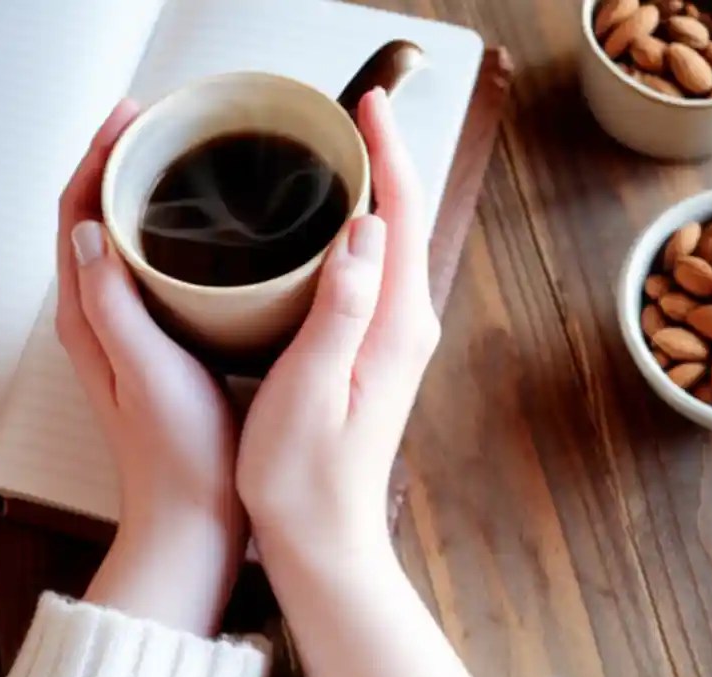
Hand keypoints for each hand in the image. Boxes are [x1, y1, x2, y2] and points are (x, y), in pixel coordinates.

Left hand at [56, 100, 244, 634]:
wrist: (193, 519)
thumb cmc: (175, 452)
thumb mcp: (143, 369)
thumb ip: (112, 302)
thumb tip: (85, 227)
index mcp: (85, 317)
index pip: (73, 214)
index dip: (97, 157)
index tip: (134, 115)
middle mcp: (96, 317)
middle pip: (90, 218)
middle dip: (116, 162)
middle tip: (160, 123)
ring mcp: (125, 330)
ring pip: (119, 241)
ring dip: (137, 192)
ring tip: (177, 156)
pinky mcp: (157, 343)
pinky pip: (150, 269)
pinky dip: (164, 233)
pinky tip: (202, 227)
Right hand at [237, 87, 439, 558]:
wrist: (323, 539)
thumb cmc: (304, 477)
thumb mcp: (312, 388)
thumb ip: (342, 307)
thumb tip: (366, 227)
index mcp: (395, 325)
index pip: (403, 216)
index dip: (388, 152)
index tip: (367, 102)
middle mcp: (406, 323)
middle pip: (405, 219)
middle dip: (383, 156)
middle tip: (348, 108)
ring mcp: (394, 336)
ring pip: (391, 241)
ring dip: (374, 189)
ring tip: (339, 145)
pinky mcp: (374, 348)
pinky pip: (374, 269)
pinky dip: (359, 229)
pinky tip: (329, 221)